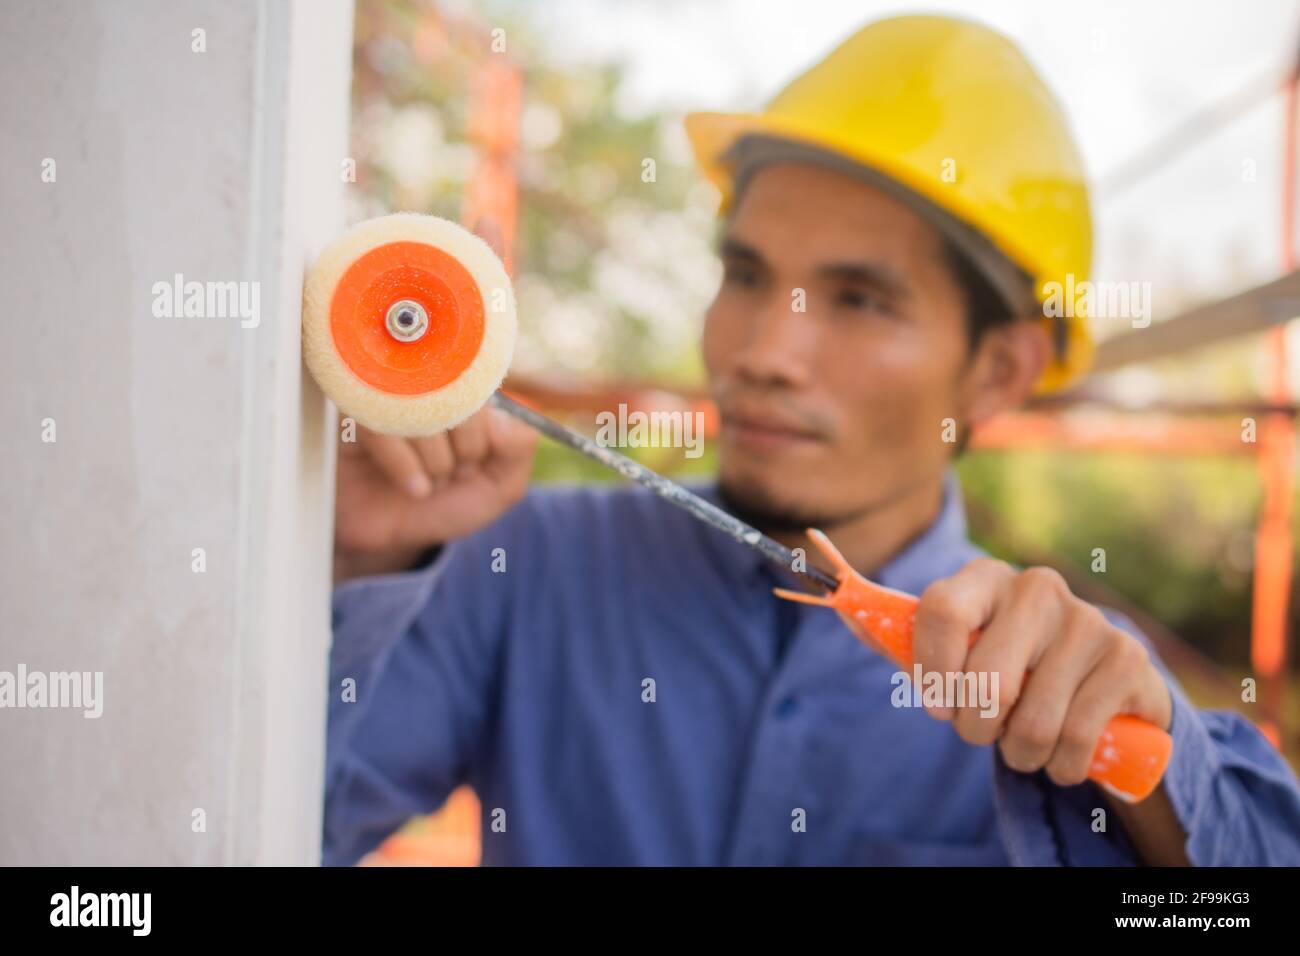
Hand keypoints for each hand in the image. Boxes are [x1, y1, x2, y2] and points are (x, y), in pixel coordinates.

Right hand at [333, 406, 537, 581]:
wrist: (388, 535)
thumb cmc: (441, 501)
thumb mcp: (496, 486)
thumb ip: (518, 450)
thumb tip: (503, 419)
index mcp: (466, 391)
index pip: (491, 388)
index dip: (486, 438)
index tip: (476, 462)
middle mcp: (428, 383)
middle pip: (462, 399)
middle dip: (465, 453)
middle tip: (451, 473)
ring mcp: (390, 393)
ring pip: (426, 414)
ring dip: (436, 465)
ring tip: (428, 481)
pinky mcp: (352, 411)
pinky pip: (386, 428)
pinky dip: (406, 468)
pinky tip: (412, 488)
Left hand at [912, 559, 1172, 785]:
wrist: (1095, 685)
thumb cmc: (1005, 666)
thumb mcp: (951, 649)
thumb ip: (895, 634)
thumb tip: (842, 611)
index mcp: (984, 578)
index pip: (941, 610)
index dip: (934, 671)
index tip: (939, 708)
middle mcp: (1037, 587)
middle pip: (986, 679)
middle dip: (977, 728)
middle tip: (983, 732)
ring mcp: (1088, 619)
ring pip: (1033, 720)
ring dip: (1021, 754)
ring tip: (1023, 746)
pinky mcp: (1128, 658)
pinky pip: (1078, 737)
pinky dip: (1062, 765)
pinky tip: (1062, 755)